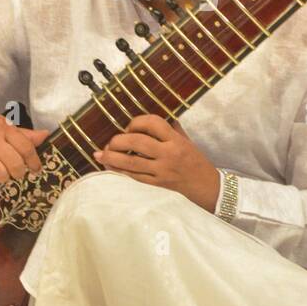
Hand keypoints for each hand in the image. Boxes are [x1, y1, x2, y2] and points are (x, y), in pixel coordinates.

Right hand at [0, 103, 49, 184]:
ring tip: (0, 171)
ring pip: (1, 175)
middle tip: (17, 172)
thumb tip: (44, 136)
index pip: (26, 147)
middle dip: (19, 173)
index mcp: (3, 127)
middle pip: (15, 164)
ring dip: (3, 177)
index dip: (34, 161)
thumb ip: (21, 133)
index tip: (37, 169)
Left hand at [93, 114, 220, 212]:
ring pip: (132, 162)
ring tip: (99, 154)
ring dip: (112, 157)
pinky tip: (109, 166)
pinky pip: (134, 177)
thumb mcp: (186, 140)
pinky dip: (119, 170)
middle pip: (138, 142)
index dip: (136, 122)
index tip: (129, 126)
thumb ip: (169, 129)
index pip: (152, 123)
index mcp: (175, 139)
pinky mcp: (157, 184)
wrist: (206, 185)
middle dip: (119, 140)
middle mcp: (168, 153)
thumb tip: (148, 120)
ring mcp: (161, 170)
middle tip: (111, 141)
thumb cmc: (195, 160)